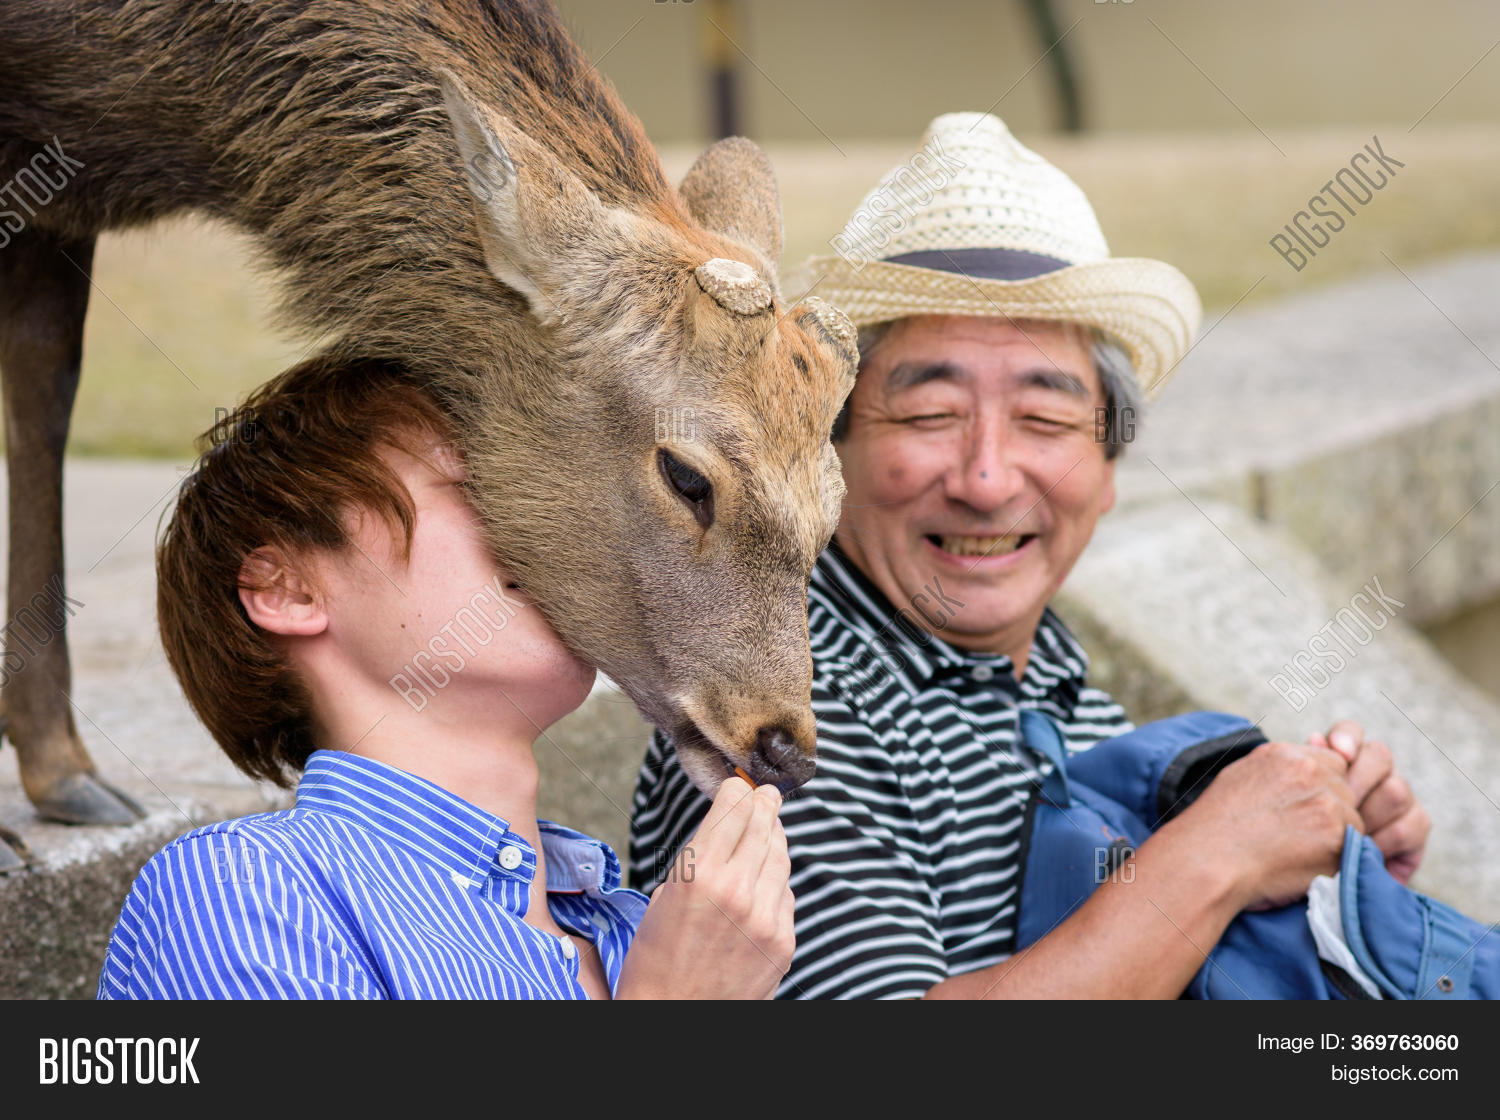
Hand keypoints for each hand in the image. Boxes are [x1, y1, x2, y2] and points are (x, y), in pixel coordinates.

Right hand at [616, 778, 793, 998]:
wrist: (673, 1017)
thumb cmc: (656, 957)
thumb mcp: (665, 894)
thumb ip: (700, 856)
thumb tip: (730, 824)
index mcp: (698, 873)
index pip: (734, 807)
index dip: (738, 791)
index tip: (741, 785)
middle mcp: (736, 889)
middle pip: (764, 824)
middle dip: (765, 804)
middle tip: (768, 793)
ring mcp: (765, 916)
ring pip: (781, 856)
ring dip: (775, 838)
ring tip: (770, 827)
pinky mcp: (783, 941)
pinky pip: (787, 894)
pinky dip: (777, 881)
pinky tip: (765, 879)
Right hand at [1176, 740, 1362, 910]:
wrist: (1209, 860)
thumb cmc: (1218, 824)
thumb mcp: (1243, 775)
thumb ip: (1280, 768)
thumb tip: (1309, 764)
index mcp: (1287, 755)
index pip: (1332, 764)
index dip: (1320, 788)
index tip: (1301, 808)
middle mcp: (1310, 773)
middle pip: (1346, 791)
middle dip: (1330, 811)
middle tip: (1297, 833)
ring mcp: (1327, 805)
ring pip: (1353, 820)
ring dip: (1334, 836)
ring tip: (1296, 850)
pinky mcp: (1336, 839)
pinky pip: (1353, 848)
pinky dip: (1335, 859)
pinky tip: (1304, 863)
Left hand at [1308, 720, 1430, 882]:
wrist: (1311, 872)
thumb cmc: (1295, 837)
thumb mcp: (1295, 805)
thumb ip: (1307, 772)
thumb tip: (1316, 738)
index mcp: (1344, 760)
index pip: (1350, 732)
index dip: (1347, 737)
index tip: (1340, 754)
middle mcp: (1376, 772)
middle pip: (1379, 756)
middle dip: (1355, 783)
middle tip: (1334, 808)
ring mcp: (1400, 797)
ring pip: (1396, 791)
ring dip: (1368, 817)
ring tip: (1343, 837)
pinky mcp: (1416, 826)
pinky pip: (1409, 826)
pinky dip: (1384, 842)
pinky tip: (1363, 853)